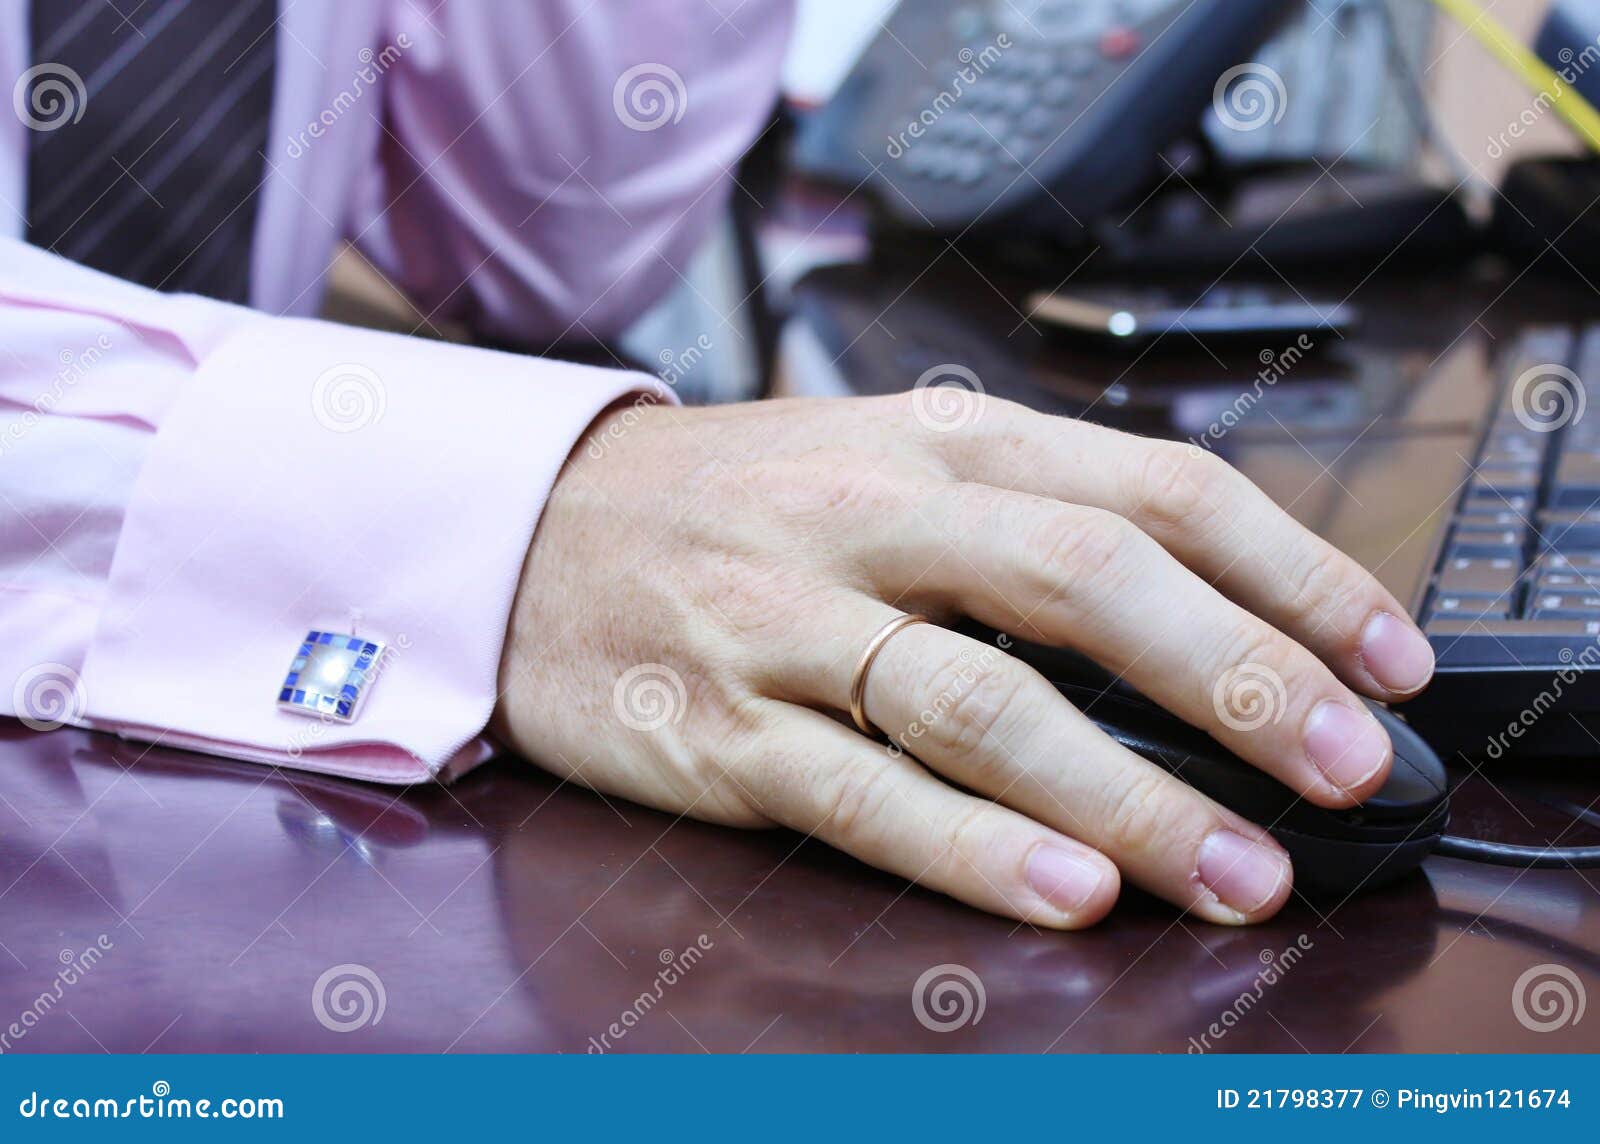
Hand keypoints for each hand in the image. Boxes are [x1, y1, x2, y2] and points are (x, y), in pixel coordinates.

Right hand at [493, 393, 1434, 926]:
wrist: (537, 524)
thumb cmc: (744, 499)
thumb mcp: (890, 458)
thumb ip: (1032, 517)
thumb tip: (1212, 615)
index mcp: (940, 442)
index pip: (1152, 483)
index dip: (1288, 570)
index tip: (1382, 658)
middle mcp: (873, 516)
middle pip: (1086, 579)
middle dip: (1236, 677)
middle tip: (1342, 769)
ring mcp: (790, 621)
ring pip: (981, 700)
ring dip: (1126, 792)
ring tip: (1234, 869)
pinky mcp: (720, 726)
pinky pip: (861, 792)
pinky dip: (972, 847)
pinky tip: (1066, 893)